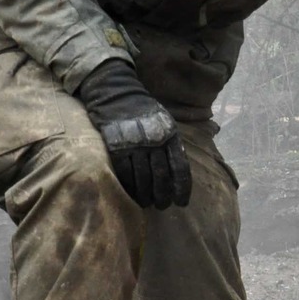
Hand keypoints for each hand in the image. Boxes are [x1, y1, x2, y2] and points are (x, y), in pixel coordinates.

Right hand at [77, 59, 191, 208]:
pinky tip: (131, 194)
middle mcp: (154, 141)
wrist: (117, 92)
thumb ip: (172, 143)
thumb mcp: (166, 122)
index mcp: (170, 135)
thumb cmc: (143, 110)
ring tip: (147, 204)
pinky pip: (124, 173)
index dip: (182, 188)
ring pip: (143, 178)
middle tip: (163, 206)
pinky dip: (128, 187)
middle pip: (162, 177)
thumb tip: (179, 170)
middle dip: (163, 196)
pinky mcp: (116, 146)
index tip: (182, 202)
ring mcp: (135, 144)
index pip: (180, 168)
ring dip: (146, 195)